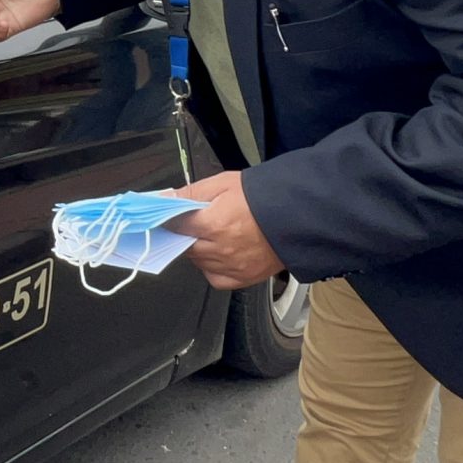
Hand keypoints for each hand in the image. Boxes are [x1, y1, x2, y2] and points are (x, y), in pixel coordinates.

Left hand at [164, 169, 284, 289]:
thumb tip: (165, 197)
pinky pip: (215, 277)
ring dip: (199, 250)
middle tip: (197, 223)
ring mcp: (232, 266)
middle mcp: (221, 249)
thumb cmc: (263, 197)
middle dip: (186, 234)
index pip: (175, 226)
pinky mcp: (243, 278)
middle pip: (185, 246)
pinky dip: (212, 267)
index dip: (169, 219)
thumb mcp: (224, 184)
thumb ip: (191, 193)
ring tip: (215, 234)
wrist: (297, 215)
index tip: (168, 216)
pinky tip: (221, 252)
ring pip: (198, 262)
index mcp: (214, 223)